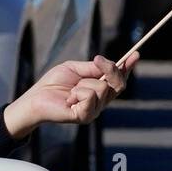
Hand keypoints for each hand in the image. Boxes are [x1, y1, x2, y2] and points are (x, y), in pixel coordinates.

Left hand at [3, 54, 138, 140]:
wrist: (35, 98)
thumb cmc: (53, 84)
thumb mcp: (75, 68)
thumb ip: (93, 68)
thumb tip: (109, 62)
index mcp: (99, 89)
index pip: (119, 79)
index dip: (128, 67)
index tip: (135, 55)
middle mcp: (100, 101)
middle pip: (119, 84)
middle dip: (110, 69)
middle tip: (98, 60)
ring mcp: (94, 110)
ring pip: (102, 88)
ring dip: (83, 84)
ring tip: (71, 90)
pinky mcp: (85, 116)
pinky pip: (90, 96)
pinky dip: (78, 92)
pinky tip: (69, 98)